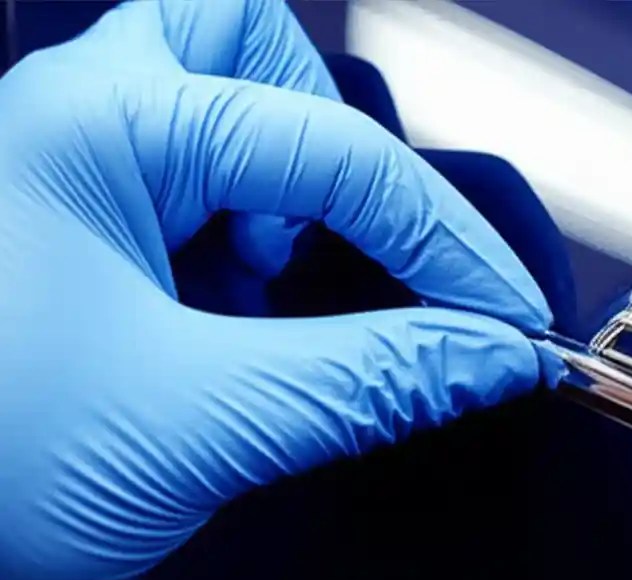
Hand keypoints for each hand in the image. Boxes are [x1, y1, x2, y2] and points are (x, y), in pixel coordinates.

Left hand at [0, 0, 552, 579]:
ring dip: (274, 199)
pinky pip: (189, 192)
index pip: (334, 155)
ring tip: (253, 306)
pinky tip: (221, 329)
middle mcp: (71, 125)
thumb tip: (491, 353)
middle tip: (334, 234)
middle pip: (241, 38)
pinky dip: (238, 248)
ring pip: (214, 106)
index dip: (444, 243)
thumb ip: (371, 379)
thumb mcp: (201, 423)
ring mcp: (63, 173)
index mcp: (91, 130)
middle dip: (320, 129)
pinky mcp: (70, 235)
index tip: (502, 319)